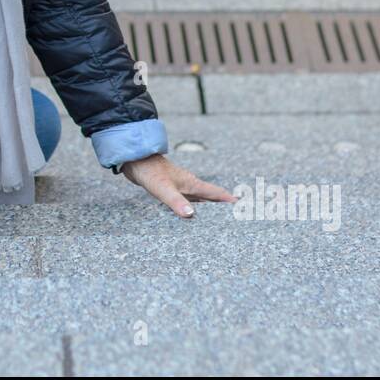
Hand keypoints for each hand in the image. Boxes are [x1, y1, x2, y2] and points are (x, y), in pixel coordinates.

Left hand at [118, 154, 236, 217]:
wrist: (135, 159)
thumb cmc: (150, 172)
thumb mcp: (164, 189)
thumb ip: (176, 202)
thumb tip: (191, 215)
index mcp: (192, 184)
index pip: (216, 194)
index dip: (230, 201)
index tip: (244, 207)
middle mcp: (189, 185)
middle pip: (211, 198)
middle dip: (223, 207)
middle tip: (236, 218)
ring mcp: (181, 187)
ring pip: (200, 200)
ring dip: (209, 208)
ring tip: (218, 220)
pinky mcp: (171, 188)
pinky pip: (188, 200)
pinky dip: (194, 208)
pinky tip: (191, 215)